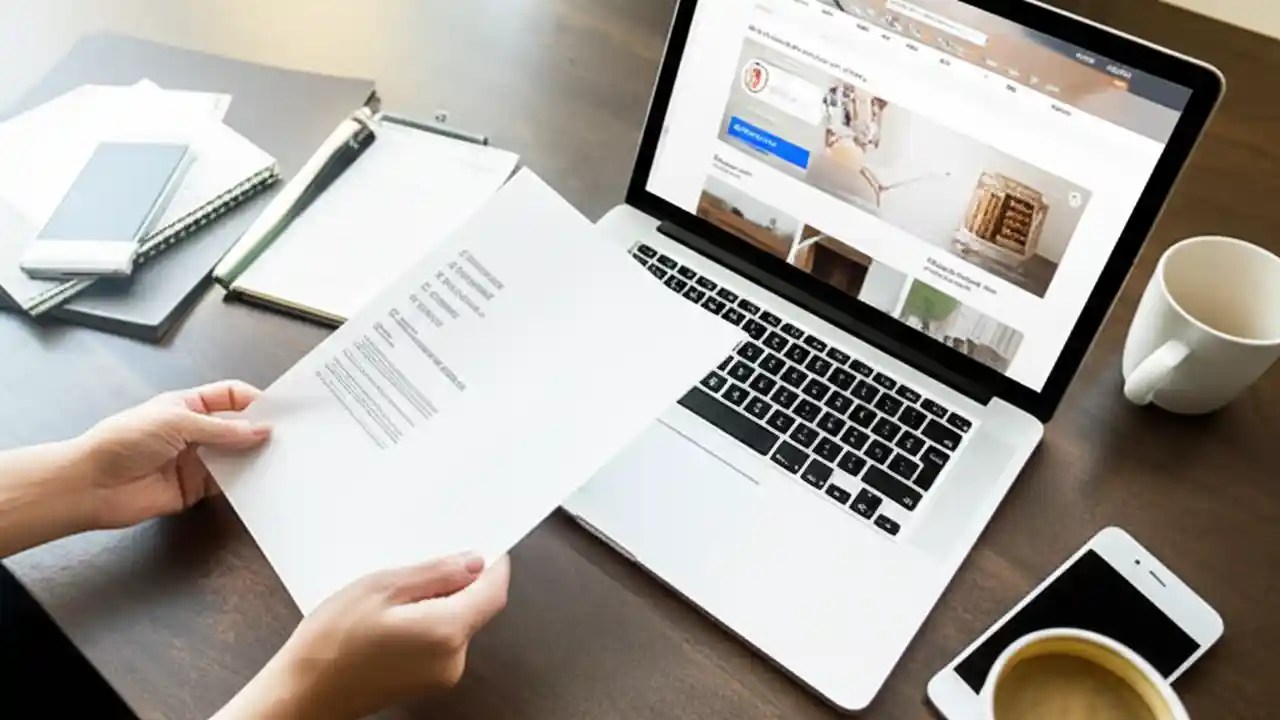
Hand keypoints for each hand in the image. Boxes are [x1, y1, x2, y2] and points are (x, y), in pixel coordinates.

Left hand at [74, 380, 270, 529]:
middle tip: (290, 439)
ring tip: (282, 461)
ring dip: (255, 458)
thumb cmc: (125, 441)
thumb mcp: (177, 422)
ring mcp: (196, 460)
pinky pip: (226, 485)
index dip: (256, 401)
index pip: (231, 396)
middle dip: (261, 431)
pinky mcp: (195, 488)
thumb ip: (222, 429)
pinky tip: (260, 483)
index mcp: (188, 405)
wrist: (92, 485)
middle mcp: (195, 431)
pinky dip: (243, 484)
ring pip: (236, 457)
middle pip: (238, 427)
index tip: (281, 411)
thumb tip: (262, 431)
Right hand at [217, 554, 510, 719]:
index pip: (493, 592)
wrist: (302, 694)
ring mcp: (440, 675)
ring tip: (395, 592)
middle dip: (458, 582)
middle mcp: (453, 659)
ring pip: (456, 623)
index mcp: (447, 631)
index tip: (485, 545)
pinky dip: (428, 621)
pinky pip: (440, 641)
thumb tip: (475, 562)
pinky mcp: (425, 681)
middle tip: (422, 561)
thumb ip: (435, 573)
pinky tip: (393, 615)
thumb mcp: (381, 588)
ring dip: (439, 602)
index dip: (494, 565)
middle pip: (475, 607)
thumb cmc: (331, 642)